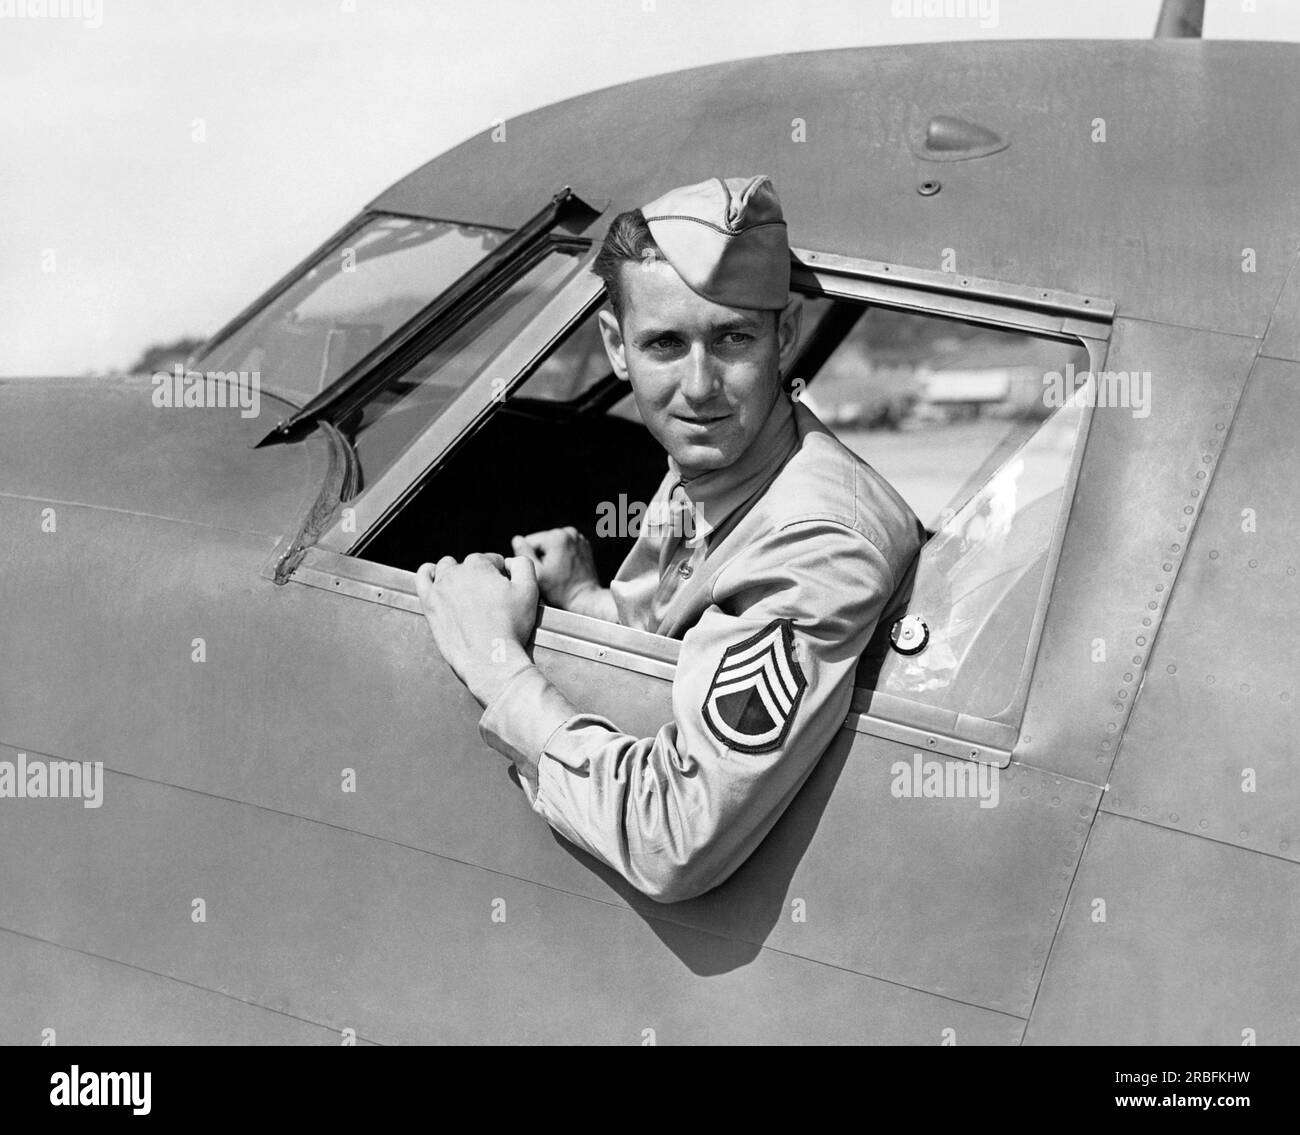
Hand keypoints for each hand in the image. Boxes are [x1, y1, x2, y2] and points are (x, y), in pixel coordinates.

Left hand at [415, 553, 538, 704]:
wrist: (490, 658)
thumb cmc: (511, 626)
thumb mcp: (529, 590)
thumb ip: (522, 564)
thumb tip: (509, 561)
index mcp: (479, 564)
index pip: (492, 560)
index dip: (501, 574)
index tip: (505, 590)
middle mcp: (456, 572)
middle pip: (470, 565)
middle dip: (480, 576)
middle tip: (490, 598)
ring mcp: (439, 588)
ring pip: (446, 568)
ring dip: (457, 574)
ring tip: (467, 591)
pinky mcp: (429, 603)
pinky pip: (422, 578)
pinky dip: (428, 574)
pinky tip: (437, 580)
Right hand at [510, 527, 601, 610]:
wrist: (585, 599)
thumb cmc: (561, 591)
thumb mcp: (537, 573)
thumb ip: (523, 553)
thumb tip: (517, 540)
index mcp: (556, 537)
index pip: (529, 541)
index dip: (529, 558)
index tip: (539, 572)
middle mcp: (569, 533)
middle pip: (541, 542)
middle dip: (541, 557)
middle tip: (549, 574)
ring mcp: (578, 538)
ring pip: (552, 545)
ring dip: (550, 557)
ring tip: (557, 573)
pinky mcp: (583, 545)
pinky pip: (563, 547)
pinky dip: (561, 556)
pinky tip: (564, 570)